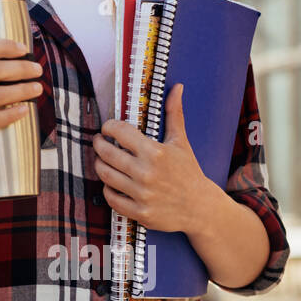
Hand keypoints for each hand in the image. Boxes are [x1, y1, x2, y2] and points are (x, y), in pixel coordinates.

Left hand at [92, 83, 214, 234]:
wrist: (201, 208)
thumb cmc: (189, 172)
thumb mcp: (181, 142)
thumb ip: (174, 114)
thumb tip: (176, 87)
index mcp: (155, 152)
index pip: (119, 132)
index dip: (108, 127)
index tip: (108, 128)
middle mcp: (146, 172)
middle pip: (106, 153)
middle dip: (98, 144)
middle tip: (99, 142)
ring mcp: (142, 194)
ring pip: (105, 175)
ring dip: (99, 165)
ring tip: (102, 160)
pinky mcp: (139, 212)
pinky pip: (110, 198)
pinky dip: (107, 189)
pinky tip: (111, 182)